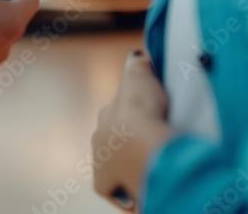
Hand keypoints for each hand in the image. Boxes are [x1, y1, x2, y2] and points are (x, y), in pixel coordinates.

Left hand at [93, 50, 173, 207]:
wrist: (139, 138)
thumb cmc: (142, 108)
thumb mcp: (142, 77)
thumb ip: (139, 66)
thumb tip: (136, 56)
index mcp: (106, 115)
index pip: (116, 117)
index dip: (131, 120)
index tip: (146, 124)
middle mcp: (98, 138)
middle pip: (112, 142)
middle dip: (126, 145)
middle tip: (149, 148)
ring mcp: (99, 161)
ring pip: (113, 165)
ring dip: (126, 166)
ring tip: (147, 168)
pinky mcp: (103, 183)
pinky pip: (116, 190)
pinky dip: (127, 190)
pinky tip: (140, 187)